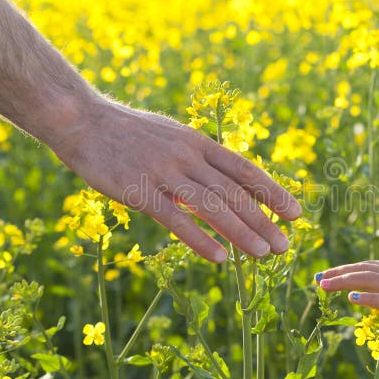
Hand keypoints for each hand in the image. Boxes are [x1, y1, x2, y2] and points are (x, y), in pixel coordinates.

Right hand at [52, 97, 301, 262]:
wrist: (82, 121)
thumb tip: (223, 190)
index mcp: (198, 142)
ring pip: (212, 206)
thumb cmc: (128, 133)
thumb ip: (197, 162)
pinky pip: (176, 219)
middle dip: (264, 221)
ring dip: (242, 233)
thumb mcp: (171, 138)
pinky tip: (219, 257)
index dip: (273, 192)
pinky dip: (200, 239)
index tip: (295, 213)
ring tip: (264, 255)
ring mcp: (164, 172)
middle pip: (234, 192)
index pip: (244, 169)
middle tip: (284, 247)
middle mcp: (187, 156)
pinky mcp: (139, 190)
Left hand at [317, 247, 378, 336]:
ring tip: (323, 285)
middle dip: (338, 274)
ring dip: (343, 282)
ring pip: (368, 281)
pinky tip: (352, 298)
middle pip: (363, 271)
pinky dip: (367, 298)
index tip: (329, 273)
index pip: (370, 266)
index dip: (348, 268)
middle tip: (317, 278)